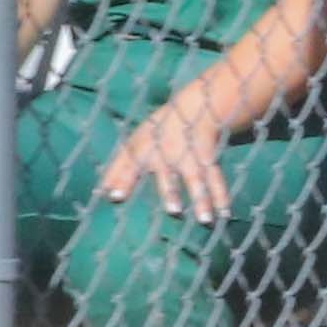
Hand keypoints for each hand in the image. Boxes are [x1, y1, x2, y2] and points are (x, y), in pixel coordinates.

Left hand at [97, 86, 231, 216]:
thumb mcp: (136, 144)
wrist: (193, 107)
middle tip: (174, 212)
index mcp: (144, 147)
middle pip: (169, 173)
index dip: (122, 179)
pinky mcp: (207, 157)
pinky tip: (224, 212)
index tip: (115, 198)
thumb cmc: (157, 133)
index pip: (130, 163)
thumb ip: (118, 170)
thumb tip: (102, 194)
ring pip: (197, 178)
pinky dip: (221, 194)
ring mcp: (189, 154)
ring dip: (202, 198)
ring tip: (205, 219)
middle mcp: (167, 151)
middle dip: (171, 192)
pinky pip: (215, 177)